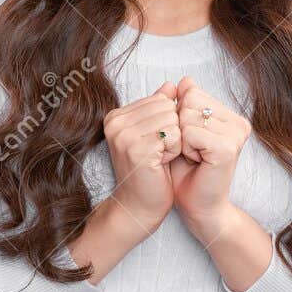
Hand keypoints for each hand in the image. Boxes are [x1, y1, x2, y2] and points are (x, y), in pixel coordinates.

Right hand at [102, 80, 181, 233]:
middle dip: (172, 130)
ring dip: (175, 141)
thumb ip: (159, 107)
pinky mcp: (138, 149)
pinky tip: (162, 164)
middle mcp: (115, 122)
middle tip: (159, 153)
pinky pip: (174, 135)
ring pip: (172, 119)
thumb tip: (172, 85)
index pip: (160, 99)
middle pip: (167, 107)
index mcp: (115, 116)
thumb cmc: (148, 172)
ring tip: (160, 158)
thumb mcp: (152, 134)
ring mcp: (124, 135)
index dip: (167, 123)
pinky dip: (175, 150)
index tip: (155, 144)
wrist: (139, 206)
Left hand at [168, 76, 252, 235]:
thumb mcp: (180, 130)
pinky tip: (196, 162)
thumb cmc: (185, 171)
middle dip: (179, 126)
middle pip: (188, 100)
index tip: (188, 140)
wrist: (196, 205)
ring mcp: (236, 134)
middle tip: (191, 151)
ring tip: (194, 157)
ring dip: (181, 139)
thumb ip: (182, 104)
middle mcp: (238, 122)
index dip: (178, 116)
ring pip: (187, 115)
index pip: (191, 91)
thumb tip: (183, 80)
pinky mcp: (228, 147)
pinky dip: (185, 148)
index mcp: (230, 115)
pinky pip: (190, 132)